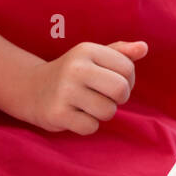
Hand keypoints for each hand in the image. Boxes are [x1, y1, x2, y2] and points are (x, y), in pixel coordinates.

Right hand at [22, 40, 147, 134]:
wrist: (31, 89)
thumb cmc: (73, 73)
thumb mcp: (94, 57)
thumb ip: (121, 52)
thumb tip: (143, 48)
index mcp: (88, 50)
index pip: (128, 68)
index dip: (128, 80)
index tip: (113, 82)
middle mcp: (75, 68)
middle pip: (120, 90)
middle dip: (119, 98)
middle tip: (106, 97)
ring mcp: (64, 91)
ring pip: (108, 111)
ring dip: (103, 113)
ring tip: (88, 105)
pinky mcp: (57, 113)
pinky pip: (91, 127)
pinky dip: (88, 125)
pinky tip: (75, 115)